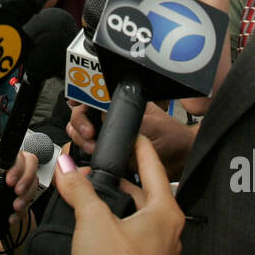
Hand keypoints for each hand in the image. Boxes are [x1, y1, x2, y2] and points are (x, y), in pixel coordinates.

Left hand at [0, 138, 39, 229]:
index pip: (16, 154)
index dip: (18, 167)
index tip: (10, 182)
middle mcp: (10, 160)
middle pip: (30, 164)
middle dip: (27, 181)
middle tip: (17, 193)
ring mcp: (16, 174)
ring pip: (33, 180)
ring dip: (27, 195)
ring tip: (16, 207)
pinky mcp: (18, 188)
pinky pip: (28, 195)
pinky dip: (24, 206)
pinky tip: (14, 215)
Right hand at [54, 136, 183, 254]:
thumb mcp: (93, 220)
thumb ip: (80, 190)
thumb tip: (69, 169)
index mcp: (166, 214)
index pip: (153, 167)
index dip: (139, 146)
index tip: (131, 133)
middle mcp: (164, 232)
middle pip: (142, 192)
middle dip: (118, 178)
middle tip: (97, 166)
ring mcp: (152, 252)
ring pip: (132, 216)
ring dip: (110, 203)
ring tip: (86, 193)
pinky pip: (123, 237)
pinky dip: (107, 226)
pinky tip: (87, 225)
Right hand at [66, 102, 195, 180]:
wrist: (178, 161)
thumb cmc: (171, 137)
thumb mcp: (149, 122)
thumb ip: (127, 117)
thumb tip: (102, 112)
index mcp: (120, 103)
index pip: (92, 93)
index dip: (80, 96)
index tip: (76, 102)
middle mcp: (110, 117)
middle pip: (80, 114)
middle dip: (79, 122)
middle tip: (89, 131)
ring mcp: (106, 135)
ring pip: (79, 132)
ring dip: (80, 138)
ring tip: (92, 145)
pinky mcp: (105, 153)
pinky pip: (84, 151)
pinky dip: (83, 153)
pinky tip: (92, 155)